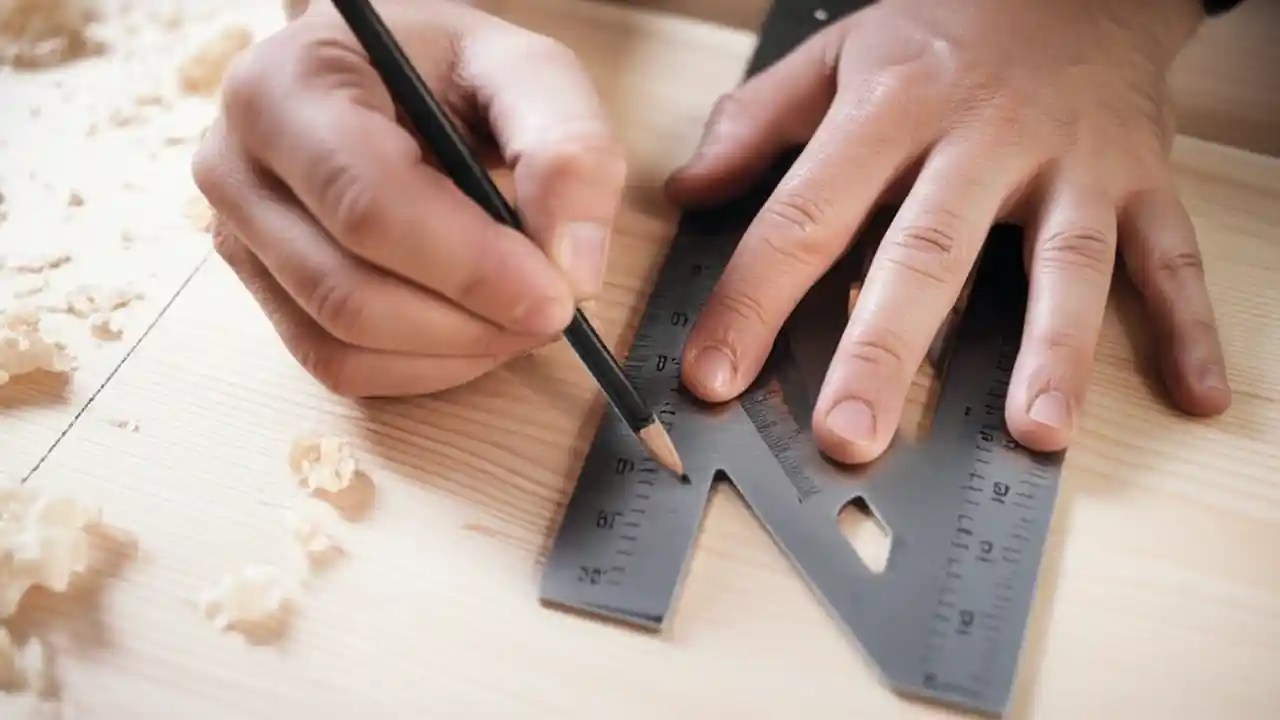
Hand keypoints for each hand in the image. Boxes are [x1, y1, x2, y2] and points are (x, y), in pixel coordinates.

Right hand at [194, 0, 623, 396]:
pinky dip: (425, 368)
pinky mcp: (263, 294)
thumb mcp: (525, 72)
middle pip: (350, 291)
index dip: (470, 267)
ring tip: (521, 314)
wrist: (388, 80)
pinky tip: (474, 330)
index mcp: (286, 86)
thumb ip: (568, 148)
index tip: (555, 298)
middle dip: (470, 321)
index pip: (368, 205)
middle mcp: (236, 166)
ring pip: (344, 343)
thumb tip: (570, 268)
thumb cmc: (449, 71)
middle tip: (554, 312)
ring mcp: (240, 237)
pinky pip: (340, 367)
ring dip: (455, 351)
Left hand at [668, 0, 1229, 462]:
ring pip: (1062, 260)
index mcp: (891, 108)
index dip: (755, 299)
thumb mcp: (837, 53)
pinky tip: (1195, 392)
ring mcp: (1070, 162)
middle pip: (929, 252)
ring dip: (1053, 348)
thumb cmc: (946, 27)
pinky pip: (1170, 253)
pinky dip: (1189, 323)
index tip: (716, 375)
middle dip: (886, 350)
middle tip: (850, 436)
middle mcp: (981, 138)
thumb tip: (688, 192)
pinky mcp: (1139, 177)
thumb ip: (756, 122)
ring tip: (1035, 430)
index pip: (808, 215)